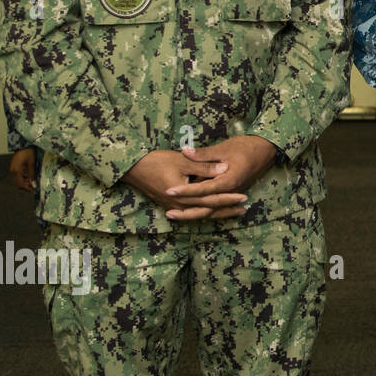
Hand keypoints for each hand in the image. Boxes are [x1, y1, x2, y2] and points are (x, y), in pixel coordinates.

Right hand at [9, 148, 36, 192]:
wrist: (24, 145)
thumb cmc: (29, 153)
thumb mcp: (32, 164)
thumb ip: (32, 174)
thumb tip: (33, 184)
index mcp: (16, 171)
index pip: (20, 184)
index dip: (27, 188)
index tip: (34, 190)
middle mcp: (13, 171)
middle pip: (19, 183)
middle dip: (26, 186)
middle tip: (35, 187)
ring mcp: (13, 170)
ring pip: (19, 180)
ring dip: (26, 183)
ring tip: (34, 183)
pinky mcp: (15, 168)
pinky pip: (19, 176)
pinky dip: (24, 179)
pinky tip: (30, 178)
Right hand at [122, 149, 248, 220]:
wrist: (131, 168)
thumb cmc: (156, 161)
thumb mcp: (183, 161)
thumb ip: (205, 167)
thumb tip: (226, 168)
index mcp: (184, 196)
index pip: (211, 199)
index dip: (228, 198)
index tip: (244, 197)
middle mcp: (179, 205)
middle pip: (207, 210)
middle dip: (226, 210)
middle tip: (244, 209)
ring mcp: (173, 207)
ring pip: (199, 214)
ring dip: (216, 213)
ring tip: (232, 213)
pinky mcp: (168, 205)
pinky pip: (189, 213)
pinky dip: (202, 213)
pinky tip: (210, 212)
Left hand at [162, 135, 278, 221]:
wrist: (267, 149)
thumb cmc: (247, 147)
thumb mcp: (224, 148)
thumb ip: (204, 154)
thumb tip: (185, 151)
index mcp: (227, 181)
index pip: (202, 189)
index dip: (185, 190)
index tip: (169, 191)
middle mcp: (230, 191)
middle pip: (205, 205)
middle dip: (186, 210)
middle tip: (168, 213)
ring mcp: (232, 192)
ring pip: (210, 206)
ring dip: (193, 211)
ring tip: (175, 214)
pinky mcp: (232, 190)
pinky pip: (215, 201)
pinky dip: (203, 205)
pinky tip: (191, 207)